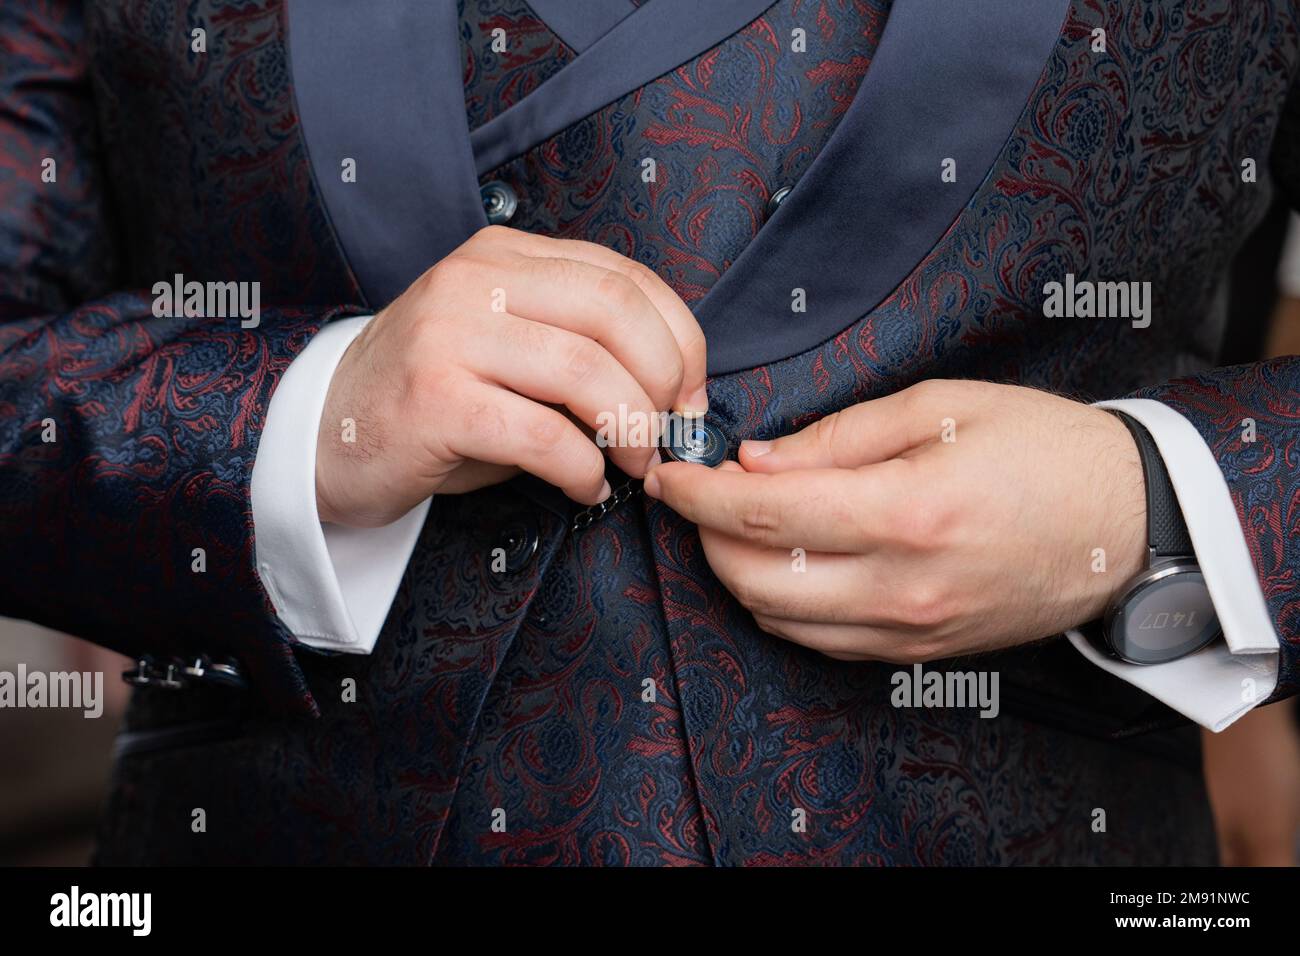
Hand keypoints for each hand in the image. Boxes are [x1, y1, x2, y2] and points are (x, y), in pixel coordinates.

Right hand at [316, 225, 706, 525]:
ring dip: (630, 428)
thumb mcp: (508, 349)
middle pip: (614, 312)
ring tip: (633, 463)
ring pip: (585, 371)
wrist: (325, 435)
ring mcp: (449, 336)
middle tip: (669, 432)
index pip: (623, 276)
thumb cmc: (434, 400)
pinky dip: (581, 469)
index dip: (679, 338)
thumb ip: (579, 346)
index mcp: (503, 256)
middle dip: (665, 380)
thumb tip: (673, 391)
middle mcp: (475, 280)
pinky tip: (583, 487)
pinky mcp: (434, 400)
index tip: (692, 392)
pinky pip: (541, 434)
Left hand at [644, 380, 1147, 661]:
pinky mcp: (921, 653)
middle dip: (706, 535)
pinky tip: (786, 562)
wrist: (1129, 523)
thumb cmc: (1043, 448)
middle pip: (754, 578)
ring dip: (738, 572)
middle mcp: (903, 587)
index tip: (669, 473)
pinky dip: (783, 605)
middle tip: (700, 493)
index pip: (762, 514)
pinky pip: (822, 642)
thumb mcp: (941, 407)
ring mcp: (912, 631)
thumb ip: (837, 437)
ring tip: (739, 523)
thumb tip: (756, 461)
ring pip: (778, 620)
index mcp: (908, 512)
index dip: (697, 494)